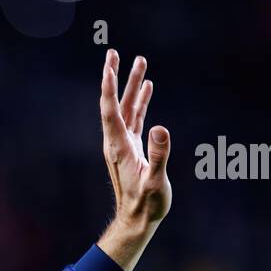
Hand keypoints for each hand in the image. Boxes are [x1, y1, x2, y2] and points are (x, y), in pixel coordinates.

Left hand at [96, 49, 171, 270]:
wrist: (138, 219)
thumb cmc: (146, 203)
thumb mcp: (154, 181)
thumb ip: (158, 155)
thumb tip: (161, 128)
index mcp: (119, 146)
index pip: (111, 110)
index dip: (109, 88)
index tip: (109, 65)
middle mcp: (117, 141)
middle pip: (114, 103)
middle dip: (115, 76)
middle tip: (113, 52)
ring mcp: (124, 143)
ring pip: (127, 108)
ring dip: (132, 85)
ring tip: (139, 61)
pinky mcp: (133, 147)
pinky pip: (135, 118)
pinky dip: (140, 101)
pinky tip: (147, 87)